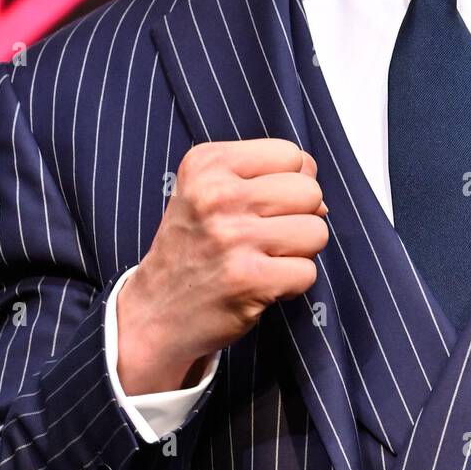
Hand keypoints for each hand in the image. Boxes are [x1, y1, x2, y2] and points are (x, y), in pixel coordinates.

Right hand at [116, 139, 328, 394]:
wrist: (153, 314)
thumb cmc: (193, 247)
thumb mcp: (210, 191)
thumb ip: (265, 174)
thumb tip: (317, 187)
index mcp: (207, 164)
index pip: (291, 154)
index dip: (288, 182)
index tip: (258, 206)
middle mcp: (217, 196)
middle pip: (310, 192)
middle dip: (299, 217)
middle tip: (264, 237)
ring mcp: (232, 238)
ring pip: (316, 231)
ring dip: (299, 252)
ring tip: (263, 259)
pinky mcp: (249, 280)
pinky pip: (308, 272)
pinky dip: (292, 284)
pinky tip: (261, 285)